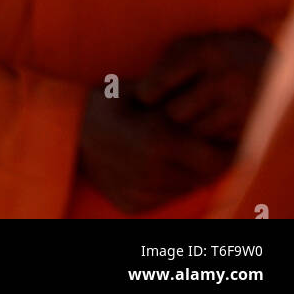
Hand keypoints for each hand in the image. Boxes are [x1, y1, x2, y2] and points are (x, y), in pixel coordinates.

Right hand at [78, 87, 233, 213]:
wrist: (64, 130)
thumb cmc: (105, 103)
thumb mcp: (140, 90)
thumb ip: (177, 99)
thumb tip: (217, 103)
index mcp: (158, 140)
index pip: (219, 160)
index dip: (230, 150)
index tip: (229, 138)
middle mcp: (153, 170)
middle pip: (206, 176)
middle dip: (210, 160)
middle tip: (205, 143)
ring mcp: (142, 191)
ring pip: (187, 187)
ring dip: (190, 172)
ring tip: (177, 151)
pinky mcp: (133, 203)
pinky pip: (166, 196)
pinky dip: (168, 182)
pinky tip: (156, 163)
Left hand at [132, 30, 272, 141]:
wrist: (266, 61)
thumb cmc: (210, 53)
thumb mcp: (185, 47)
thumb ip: (161, 67)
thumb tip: (126, 95)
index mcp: (201, 53)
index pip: (158, 84)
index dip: (146, 94)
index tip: (145, 96)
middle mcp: (223, 78)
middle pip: (175, 114)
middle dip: (167, 112)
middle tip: (167, 107)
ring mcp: (241, 104)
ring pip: (195, 131)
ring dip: (188, 126)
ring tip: (191, 112)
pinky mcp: (252, 124)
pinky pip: (217, 140)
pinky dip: (209, 134)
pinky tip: (211, 118)